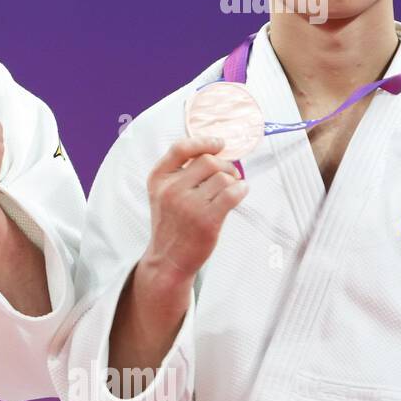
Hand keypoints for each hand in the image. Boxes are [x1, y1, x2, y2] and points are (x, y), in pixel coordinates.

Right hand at [142, 135, 247, 284]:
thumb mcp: (163, 194)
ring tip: (231, 191)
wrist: (168, 259)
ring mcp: (188, 205)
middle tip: (230, 176)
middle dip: (225, 166)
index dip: (203, 141)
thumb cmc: (172, 224)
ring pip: (223, 177)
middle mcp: (171, 190)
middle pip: (208, 161)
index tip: (219, 144)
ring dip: (234, 181)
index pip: (180, 148)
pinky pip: (233, 193)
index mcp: (158, 180)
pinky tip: (240, 193)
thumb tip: (214, 153)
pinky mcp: (206, 220)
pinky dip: (242, 190)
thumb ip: (180, 173)